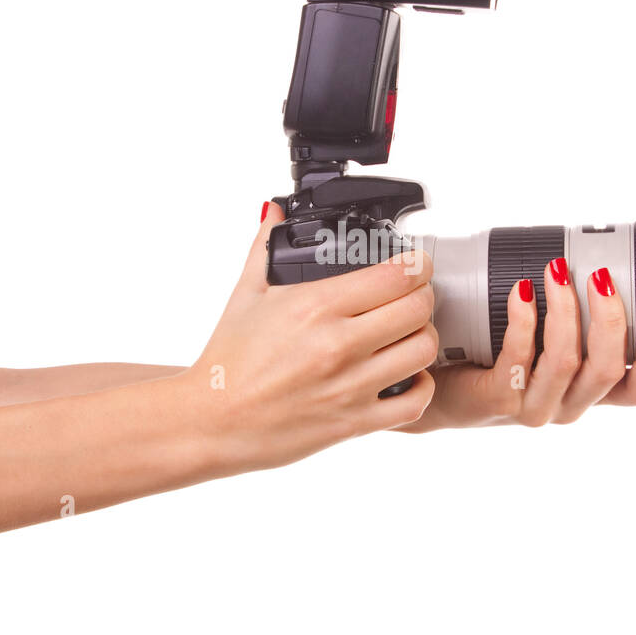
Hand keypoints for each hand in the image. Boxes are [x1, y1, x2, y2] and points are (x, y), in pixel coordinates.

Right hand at [181, 202, 437, 470]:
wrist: (212, 421)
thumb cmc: (228, 361)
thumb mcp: (245, 294)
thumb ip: (266, 248)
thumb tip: (274, 213)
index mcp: (315, 306)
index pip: (396, 276)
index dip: (415, 265)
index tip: (413, 265)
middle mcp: (337, 345)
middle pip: (418, 309)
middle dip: (423, 296)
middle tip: (413, 297)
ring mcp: (349, 386)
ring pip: (423, 351)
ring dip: (423, 337)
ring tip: (408, 334)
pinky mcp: (353, 422)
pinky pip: (414, 402)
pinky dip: (421, 386)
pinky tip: (407, 376)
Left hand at [397, 258, 635, 431]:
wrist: (437, 387)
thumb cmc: (493, 358)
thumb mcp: (543, 342)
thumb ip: (571, 319)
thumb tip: (590, 261)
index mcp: (587, 392)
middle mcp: (566, 405)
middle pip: (606, 369)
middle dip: (608, 317)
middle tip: (600, 276)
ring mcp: (533, 406)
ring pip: (565, 361)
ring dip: (565, 309)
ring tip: (556, 271)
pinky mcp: (499, 397)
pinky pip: (519, 357)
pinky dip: (524, 319)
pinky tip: (520, 292)